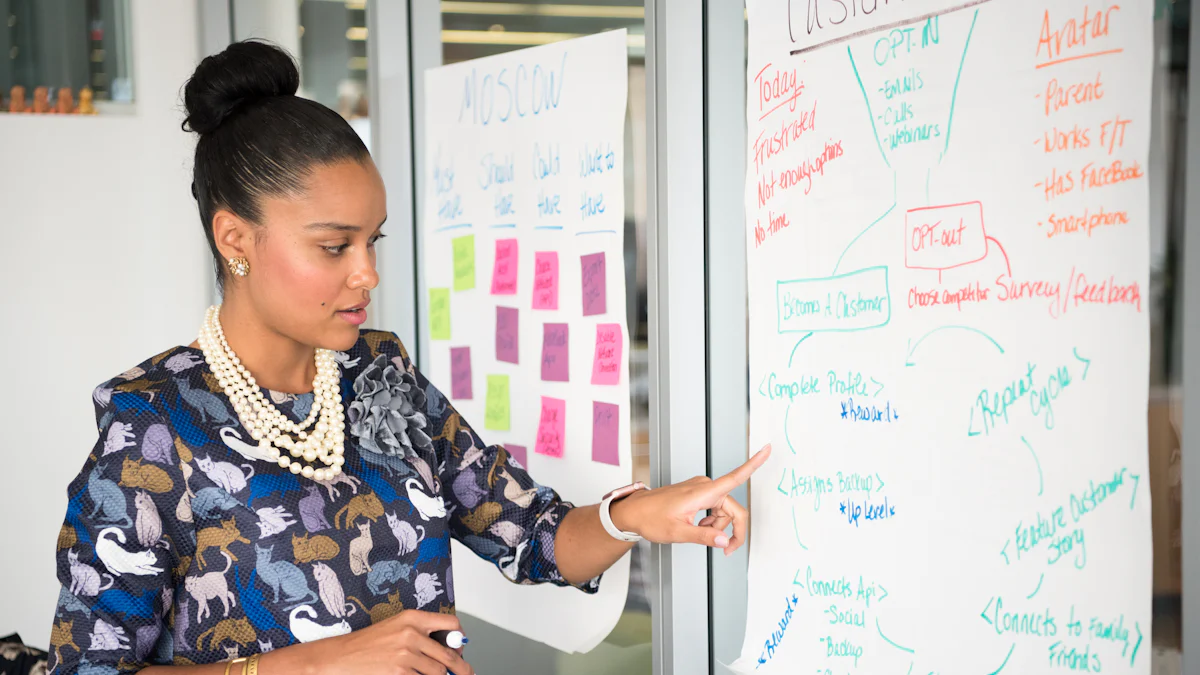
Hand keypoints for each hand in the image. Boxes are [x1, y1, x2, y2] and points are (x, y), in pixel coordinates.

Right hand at [315, 609, 474, 674]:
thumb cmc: (367, 644)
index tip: (460, 647)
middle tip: (466, 673)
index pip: (451, 623)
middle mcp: (411, 633)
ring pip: (438, 672)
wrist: (341, 657)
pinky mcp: (399, 672)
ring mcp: (406, 654)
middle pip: (449, 654)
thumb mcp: (396, 628)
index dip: (460, 638)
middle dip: (460, 668)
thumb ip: (422, 633)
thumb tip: (449, 647)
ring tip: (425, 674)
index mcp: (412, 618)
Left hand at [611, 444, 771, 555]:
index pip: (735, 477)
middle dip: (733, 530)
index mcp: (703, 492)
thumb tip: (725, 541)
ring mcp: (701, 489)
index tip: (767, 449)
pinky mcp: (697, 494)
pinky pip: (714, 508)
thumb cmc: (651, 518)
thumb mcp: (678, 532)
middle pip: (733, 509)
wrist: (633, 512)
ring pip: (724, 511)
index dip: (754, 464)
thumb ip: (704, 537)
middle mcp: (705, 487)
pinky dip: (712, 521)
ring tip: (700, 535)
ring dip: (719, 526)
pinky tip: (698, 526)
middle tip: (727, 551)